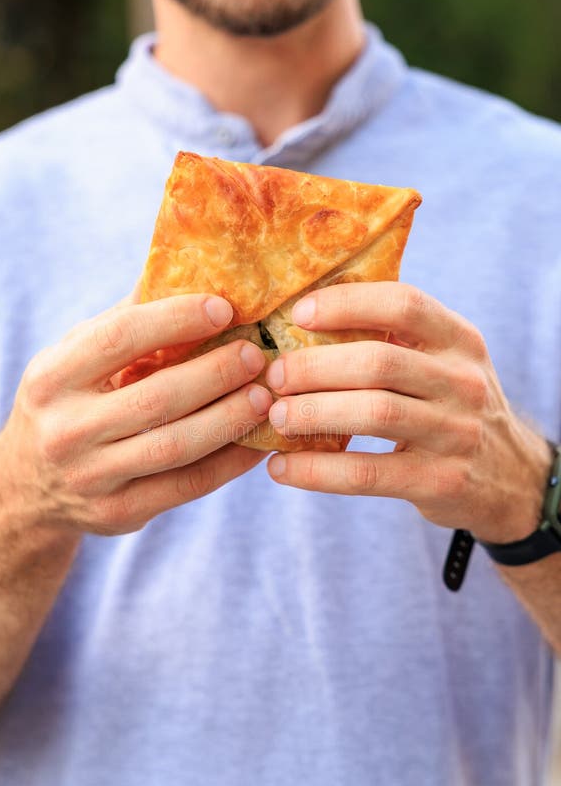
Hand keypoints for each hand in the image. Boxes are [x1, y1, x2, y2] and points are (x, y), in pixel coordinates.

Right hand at [0, 292, 271, 534]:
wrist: (26, 489)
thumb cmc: (65, 405)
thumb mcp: (72, 359)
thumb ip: (122, 324)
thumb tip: (189, 271)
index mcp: (52, 378)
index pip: (119, 339)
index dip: (176, 320)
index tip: (224, 308)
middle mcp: (66, 430)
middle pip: (156, 398)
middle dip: (215, 373)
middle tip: (256, 354)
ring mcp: (92, 477)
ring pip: (176, 446)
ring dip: (229, 419)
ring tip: (264, 396)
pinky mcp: (119, 513)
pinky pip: (187, 485)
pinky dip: (229, 463)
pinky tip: (256, 442)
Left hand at [265, 281, 550, 543]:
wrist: (511, 477)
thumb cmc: (451, 408)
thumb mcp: (443, 364)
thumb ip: (395, 341)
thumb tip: (303, 318)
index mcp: (459, 340)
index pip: (404, 304)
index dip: (346, 304)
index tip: (298, 313)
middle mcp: (463, 381)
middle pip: (379, 362)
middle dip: (315, 366)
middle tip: (274, 376)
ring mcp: (455, 433)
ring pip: (373, 413)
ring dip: (313, 412)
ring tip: (275, 416)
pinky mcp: (440, 481)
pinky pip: (367, 473)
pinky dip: (316, 471)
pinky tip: (282, 468)